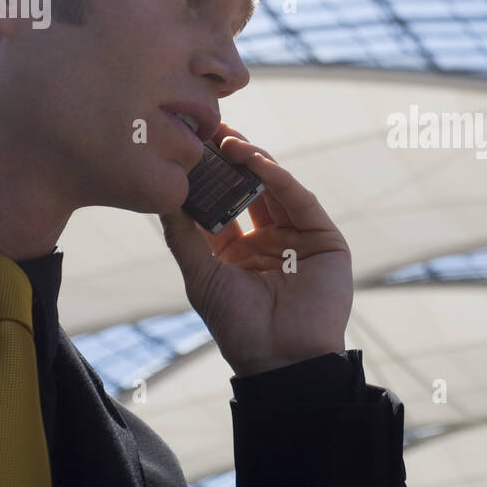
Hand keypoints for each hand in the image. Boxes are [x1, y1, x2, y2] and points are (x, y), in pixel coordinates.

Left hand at [159, 122, 351, 377]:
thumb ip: (183, 234)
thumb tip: (161, 194)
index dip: (209, 173)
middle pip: (251, 187)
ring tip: (230, 142)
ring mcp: (299, 236)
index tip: (191, 145)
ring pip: (276, 188)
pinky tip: (258, 162)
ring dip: (255, 161)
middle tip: (212, 129)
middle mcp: (269, 238)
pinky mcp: (325, 238)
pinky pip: (300, 200)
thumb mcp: (200, 274)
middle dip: (233, 157)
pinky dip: (279, 178)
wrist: (280, 357)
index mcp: (239, 248)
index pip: (224, 200)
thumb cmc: (237, 325)